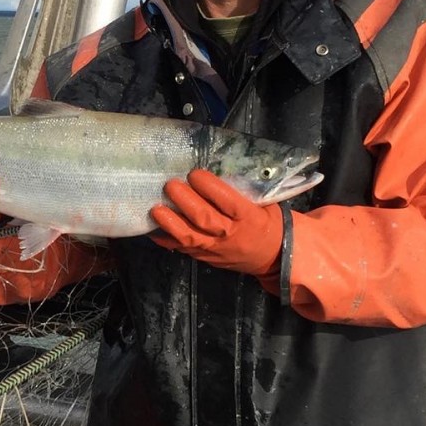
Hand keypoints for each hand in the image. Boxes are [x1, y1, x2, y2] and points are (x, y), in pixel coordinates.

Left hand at [150, 169, 282, 275]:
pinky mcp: (204, 257)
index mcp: (248, 217)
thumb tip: (217, 169)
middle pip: (204, 218)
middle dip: (184, 201)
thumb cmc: (267, 222)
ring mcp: (215, 248)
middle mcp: (230, 234)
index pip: (227, 201)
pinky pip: (182, 249)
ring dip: (170, 222)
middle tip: (170, 185)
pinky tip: (153, 229)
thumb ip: (243, 190)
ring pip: (190, 237)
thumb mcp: (265, 204)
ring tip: (155, 209)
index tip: (195, 174)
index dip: (209, 187)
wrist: (273, 256)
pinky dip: (166, 239)